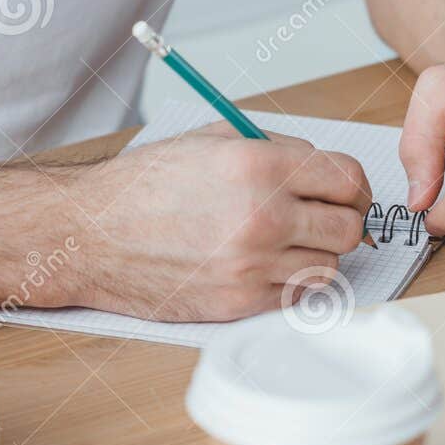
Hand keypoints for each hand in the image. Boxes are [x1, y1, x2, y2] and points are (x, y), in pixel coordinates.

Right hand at [72, 123, 370, 320]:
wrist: (90, 236)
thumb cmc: (145, 186)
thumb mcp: (213, 140)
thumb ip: (278, 149)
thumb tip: (327, 170)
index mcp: (259, 166)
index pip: (348, 179)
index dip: (354, 187)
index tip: (348, 193)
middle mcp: (262, 216)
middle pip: (348, 228)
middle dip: (342, 220)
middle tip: (323, 218)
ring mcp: (252, 265)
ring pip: (328, 267)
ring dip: (316, 254)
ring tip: (286, 242)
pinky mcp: (239, 303)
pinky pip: (296, 296)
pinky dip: (290, 283)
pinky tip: (266, 266)